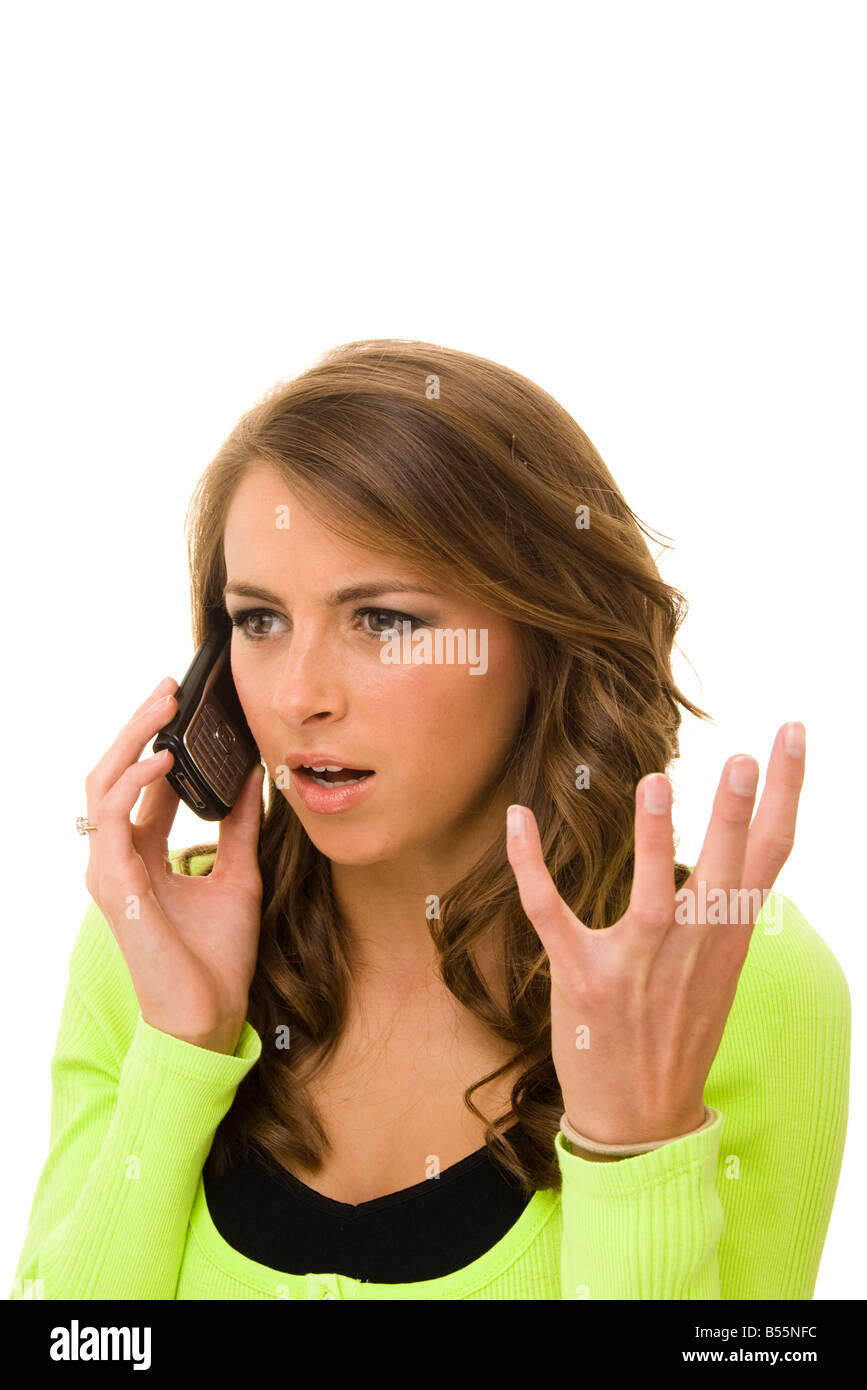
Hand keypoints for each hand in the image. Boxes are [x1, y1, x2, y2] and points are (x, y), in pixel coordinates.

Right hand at [83, 675, 265, 1052]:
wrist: (210, 1014)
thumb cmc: (218, 956)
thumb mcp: (239, 874)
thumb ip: (239, 826)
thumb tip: (254, 775)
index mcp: (145, 854)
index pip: (143, 784)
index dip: (160, 741)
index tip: (186, 705)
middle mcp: (120, 856)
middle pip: (114, 773)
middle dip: (139, 726)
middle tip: (168, 688)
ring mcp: (111, 869)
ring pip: (102, 785)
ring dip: (132, 741)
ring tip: (163, 708)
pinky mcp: (115, 884)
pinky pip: (112, 820)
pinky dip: (134, 784)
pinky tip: (161, 762)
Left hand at [505, 722, 805, 1145]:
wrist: (644, 1119)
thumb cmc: (679, 1029)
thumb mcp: (721, 967)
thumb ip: (729, 909)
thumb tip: (747, 852)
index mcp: (730, 934)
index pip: (771, 850)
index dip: (785, 788)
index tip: (790, 732)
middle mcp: (694, 946)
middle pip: (726, 869)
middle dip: (737, 813)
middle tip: (746, 756)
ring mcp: (639, 964)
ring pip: (652, 895)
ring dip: (653, 838)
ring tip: (656, 780)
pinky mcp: (582, 978)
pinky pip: (551, 913)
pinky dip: (530, 866)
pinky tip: (519, 817)